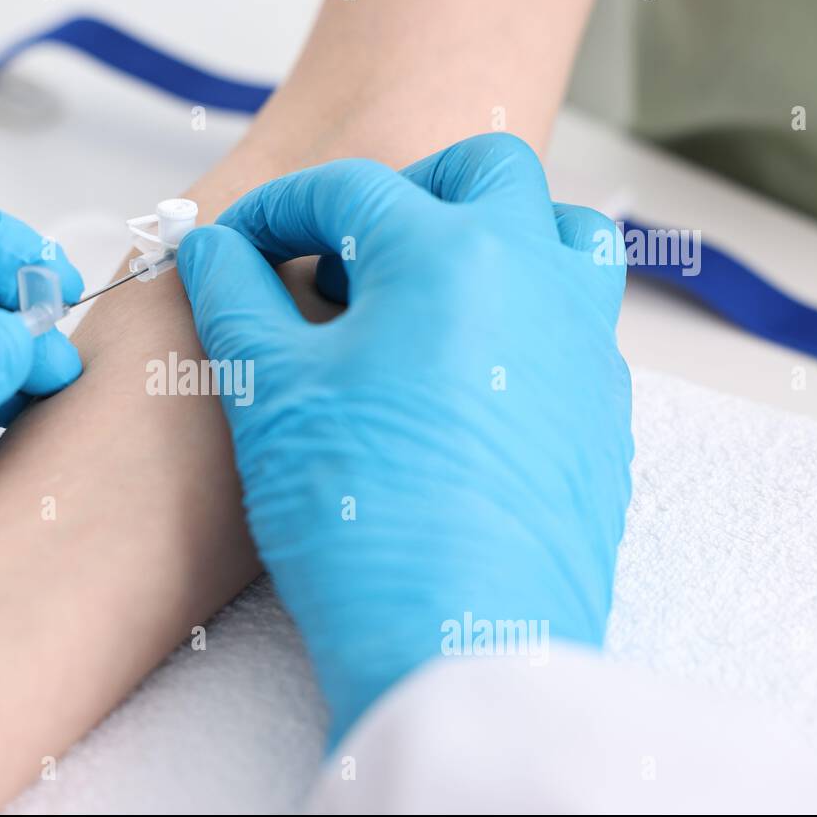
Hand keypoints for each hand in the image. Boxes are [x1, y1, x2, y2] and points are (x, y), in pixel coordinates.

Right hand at [177, 134, 632, 746]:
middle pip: (482, 171)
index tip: (239, 247)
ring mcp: (583, 342)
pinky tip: (466, 375)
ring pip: (559, 231)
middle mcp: (535, 277)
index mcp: (447, 254)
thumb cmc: (362, 516)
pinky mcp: (603, 410)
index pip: (350, 190)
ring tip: (426, 295)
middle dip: (406, 190)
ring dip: (492, 232)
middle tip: (345, 256)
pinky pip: (577, 317)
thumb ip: (236, 297)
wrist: (458, 644)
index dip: (278, 210)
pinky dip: (523, 308)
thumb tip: (214, 249)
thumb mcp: (268, 392)